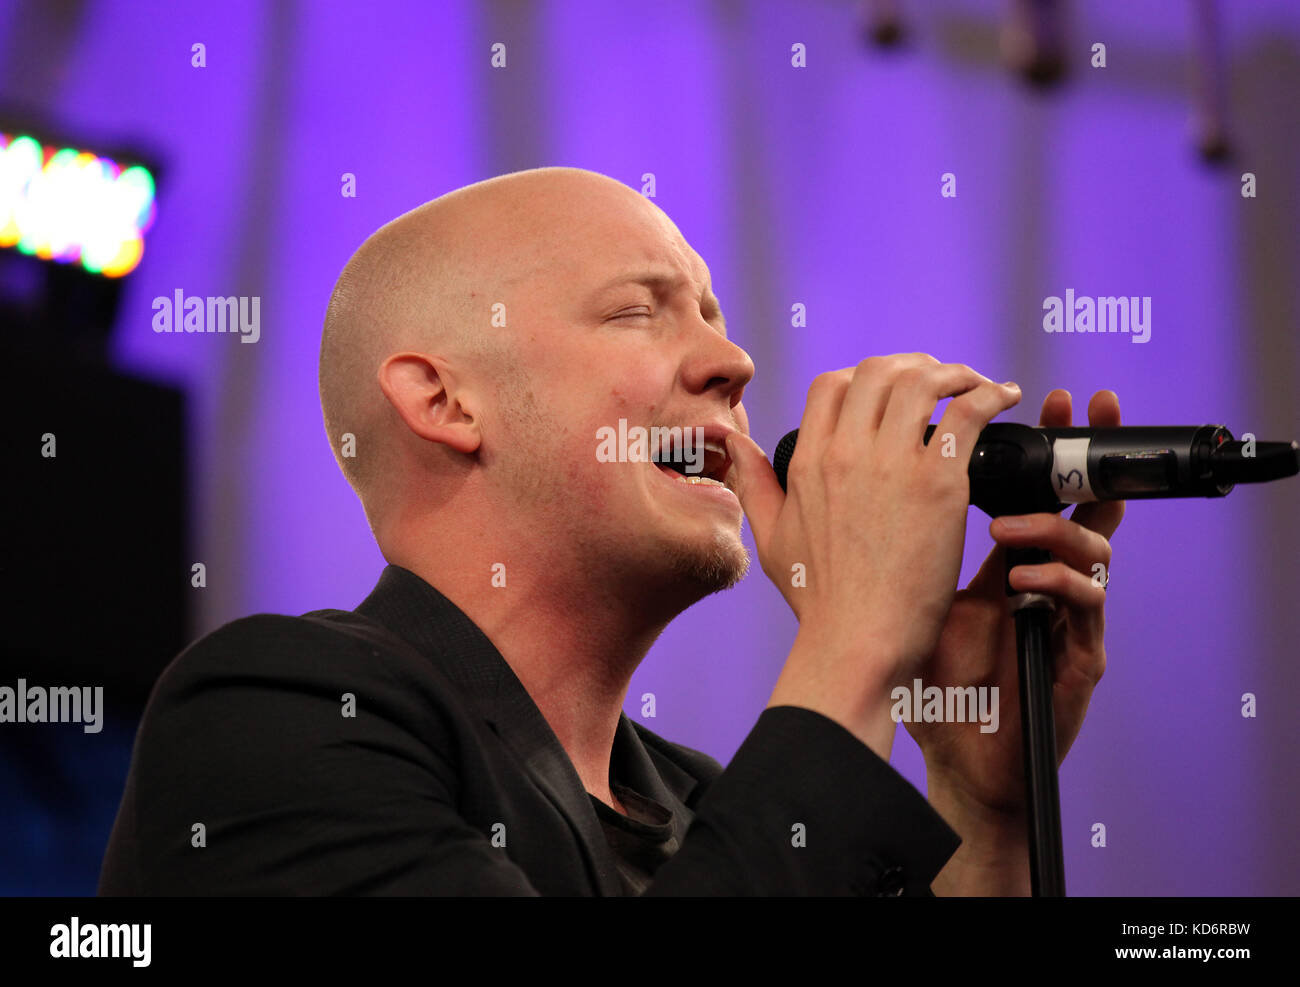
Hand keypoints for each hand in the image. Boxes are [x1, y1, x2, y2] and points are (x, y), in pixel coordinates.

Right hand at [724, 353, 1021, 753]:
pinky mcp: (939, 484)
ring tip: (977, 384)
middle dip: (913, 365)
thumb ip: (752, 482)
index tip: (890, 390)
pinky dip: (990, 395)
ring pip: (923, 381)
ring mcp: (893, 464)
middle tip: (940, 380)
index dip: (863, 376)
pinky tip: (1004, 398)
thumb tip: (732, 441)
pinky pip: (968, 413)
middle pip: (879, 371)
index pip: (832, 383)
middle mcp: (846, 452)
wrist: (859, 641)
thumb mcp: (770, 537)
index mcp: (808, 461)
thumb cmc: (819, 601)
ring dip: (955, 373)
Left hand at [908, 389, 1124, 823]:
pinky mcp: (1078, 655)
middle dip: (1074, 452)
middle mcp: (1045, 577)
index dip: (1027, 441)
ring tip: (1008, 528)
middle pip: (1080, 500)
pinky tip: (1020, 583)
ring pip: (1095, 548)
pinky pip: (1088, 606)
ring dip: (1053, 528)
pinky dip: (1057, 585)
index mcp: (1011, 557)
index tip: (1009, 392)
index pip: (1028, 486)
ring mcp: (1067, 614)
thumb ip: (880, 523)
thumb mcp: (905, 582)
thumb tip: (827, 464)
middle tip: (1068, 410)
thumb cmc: (931, 663)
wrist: (955, 745)